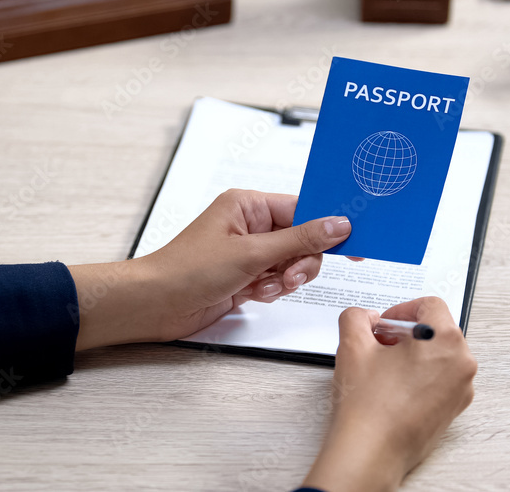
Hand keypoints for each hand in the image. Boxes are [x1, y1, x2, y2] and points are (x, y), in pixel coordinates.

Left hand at [70, 189, 353, 349]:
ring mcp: (248, 252)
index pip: (302, 209)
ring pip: (292, 263)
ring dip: (285, 278)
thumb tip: (336, 225)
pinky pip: (277, 280)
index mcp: (248, 205)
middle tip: (289, 276)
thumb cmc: (187, 269)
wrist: (156, 304)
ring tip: (265, 286)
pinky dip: (272, 290)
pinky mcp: (245, 276)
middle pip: (302, 239)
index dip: (327, 226)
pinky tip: (253, 294)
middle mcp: (250, 225)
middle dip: (301, 261)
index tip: (353, 240)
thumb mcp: (251, 253)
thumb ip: (299, 239)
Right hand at [303, 298, 476, 491]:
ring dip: (413, 354)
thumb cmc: (367, 405)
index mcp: (445, 341)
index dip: (401, 309)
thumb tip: (366, 318)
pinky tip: (393, 387)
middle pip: (437, 330)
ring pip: (439, 356)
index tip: (384, 324)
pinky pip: (441, 380)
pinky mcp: (454, 409)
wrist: (370, 452)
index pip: (430, 305)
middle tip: (379, 344)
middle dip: (406, 333)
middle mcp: (462, 364)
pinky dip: (420, 376)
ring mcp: (461, 389)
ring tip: (384, 368)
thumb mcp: (352, 345)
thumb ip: (357, 318)